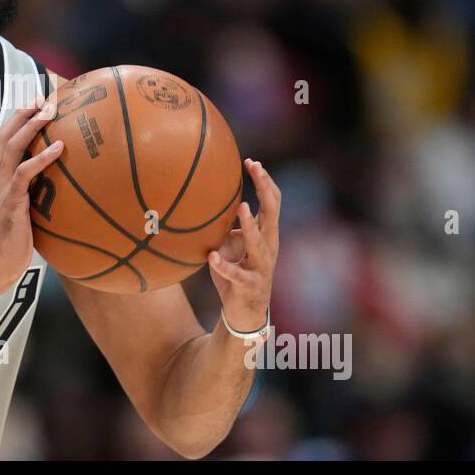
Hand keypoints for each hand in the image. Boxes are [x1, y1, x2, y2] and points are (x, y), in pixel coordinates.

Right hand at [0, 95, 62, 289]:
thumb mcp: (21, 215)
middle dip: (22, 114)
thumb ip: (31, 197)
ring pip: (12, 148)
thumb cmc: (12, 246)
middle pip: (5, 137)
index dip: (17, 123)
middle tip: (41, 98)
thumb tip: (55, 190)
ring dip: (31, 127)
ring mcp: (0, 189)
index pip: (4, 145)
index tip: (34, 106)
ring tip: (49, 112)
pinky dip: (42, 158)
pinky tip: (59, 148)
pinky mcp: (10, 201)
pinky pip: (25, 174)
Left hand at [207, 158, 280, 332]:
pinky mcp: (249, 286)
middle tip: (256, 168)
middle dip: (265, 189)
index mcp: (266, 235)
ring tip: (241, 207)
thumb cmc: (235, 274)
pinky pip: (236, 274)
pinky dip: (224, 266)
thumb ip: (225, 225)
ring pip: (259, 243)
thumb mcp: (230, 245)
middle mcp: (269, 247)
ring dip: (250, 225)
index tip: (251, 162)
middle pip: (272, 213)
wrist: (244, 313)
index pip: (272, 202)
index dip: (265, 181)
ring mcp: (261, 267)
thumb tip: (203, 199)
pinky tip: (212, 257)